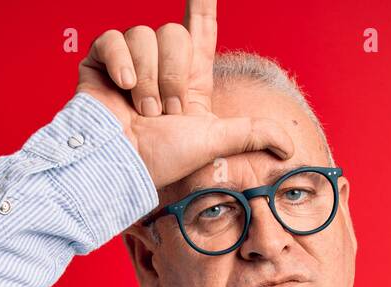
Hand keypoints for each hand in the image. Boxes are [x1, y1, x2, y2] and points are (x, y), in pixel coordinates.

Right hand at [76, 0, 294, 188]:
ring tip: (143, 112)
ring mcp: (128, 63)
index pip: (200, 27)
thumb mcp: (216, 141)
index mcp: (188, 78)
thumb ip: (253, 133)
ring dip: (148, 80)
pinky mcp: (100, 64)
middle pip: (174, 33)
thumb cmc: (164, 159)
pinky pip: (113, 39)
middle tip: (164, 113)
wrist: (124, 167)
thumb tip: (290, 147)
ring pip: (144, 35)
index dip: (202, 4)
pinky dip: (120, 62)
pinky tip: (123, 86)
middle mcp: (158, 65)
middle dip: (173, 76)